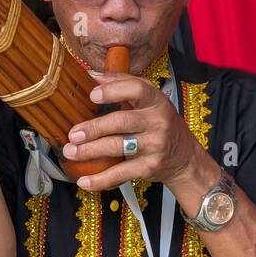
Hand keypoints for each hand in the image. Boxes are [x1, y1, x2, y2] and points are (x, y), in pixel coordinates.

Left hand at [61, 72, 203, 190]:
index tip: (93, 94)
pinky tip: (84, 181)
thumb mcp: (149, 100)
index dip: (113, 90)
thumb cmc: (159, 123)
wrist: (184, 158)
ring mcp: (154, 146)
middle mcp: (157, 122)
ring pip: (118, 147)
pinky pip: (121, 173)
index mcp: (155, 101)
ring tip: (71, 152)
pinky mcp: (149, 167)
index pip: (137, 89)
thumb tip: (91, 75)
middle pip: (121, 121)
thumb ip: (122, 84)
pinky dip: (101, 179)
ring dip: (90, 151)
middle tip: (73, 134)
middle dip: (94, 128)